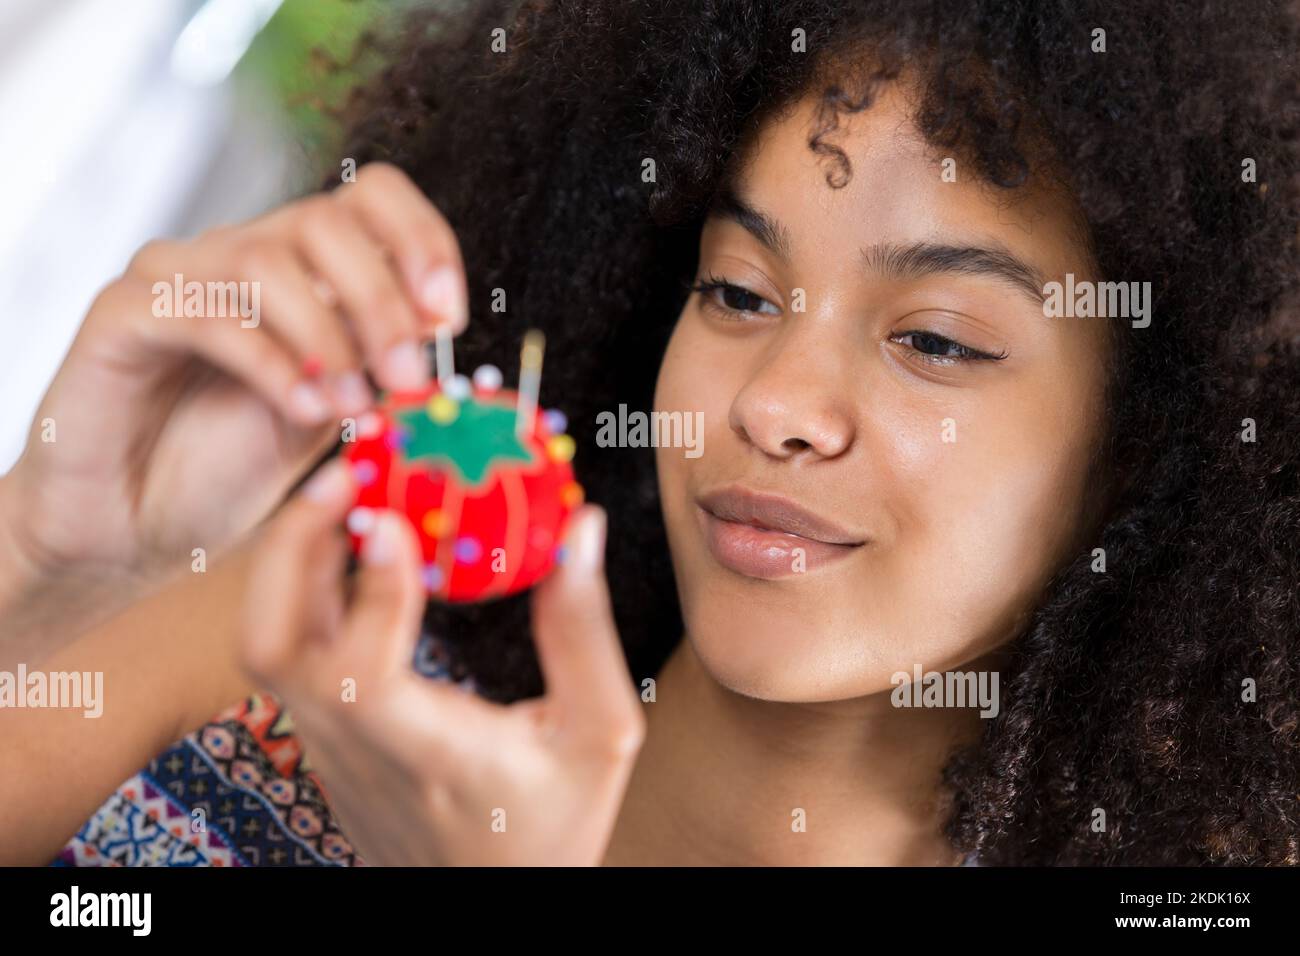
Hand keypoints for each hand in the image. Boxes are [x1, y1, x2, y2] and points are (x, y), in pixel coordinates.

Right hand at [1, 163, 466, 607]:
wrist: (136, 528)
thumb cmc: (230, 469)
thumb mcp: (331, 412)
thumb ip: (377, 364)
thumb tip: (439, 326)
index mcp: (299, 266)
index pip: (371, 197)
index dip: (420, 241)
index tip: (449, 316)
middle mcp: (238, 253)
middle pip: (324, 221)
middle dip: (382, 301)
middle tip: (409, 377)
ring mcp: (175, 275)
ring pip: (266, 262)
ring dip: (329, 336)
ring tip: (354, 407)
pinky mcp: (122, 314)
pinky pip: (205, 315)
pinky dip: (271, 363)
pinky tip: (304, 409)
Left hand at [239, 459, 645, 865]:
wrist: (493, 904)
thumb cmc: (554, 825)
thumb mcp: (601, 732)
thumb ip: (584, 632)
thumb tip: (581, 529)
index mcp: (429, 752)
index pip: (360, 673)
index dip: (368, 590)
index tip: (393, 518)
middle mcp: (357, 750)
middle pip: (270, 644)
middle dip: (292, 545)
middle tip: (348, 476)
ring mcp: (327, 750)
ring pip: (266, 644)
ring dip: (294, 560)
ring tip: (353, 500)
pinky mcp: (323, 744)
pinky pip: (291, 656)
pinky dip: (306, 590)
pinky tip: (357, 554)